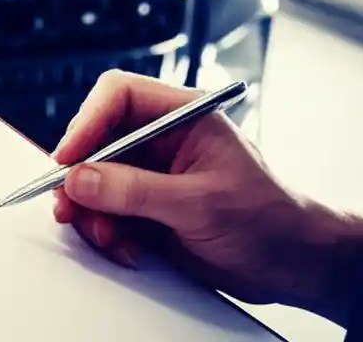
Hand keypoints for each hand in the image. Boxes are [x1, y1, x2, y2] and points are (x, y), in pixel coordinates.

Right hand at [51, 71, 362, 324]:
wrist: (293, 266)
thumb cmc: (270, 221)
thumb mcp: (199, 203)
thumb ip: (135, 191)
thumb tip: (80, 179)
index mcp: (184, 116)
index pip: (120, 96)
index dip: (87, 122)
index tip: (69, 158)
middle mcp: (163, 140)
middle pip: (97, 139)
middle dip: (82, 176)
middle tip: (70, 205)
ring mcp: (152, 174)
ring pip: (94, 180)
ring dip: (92, 211)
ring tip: (110, 237)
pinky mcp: (146, 207)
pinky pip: (105, 211)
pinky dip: (106, 231)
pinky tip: (127, 248)